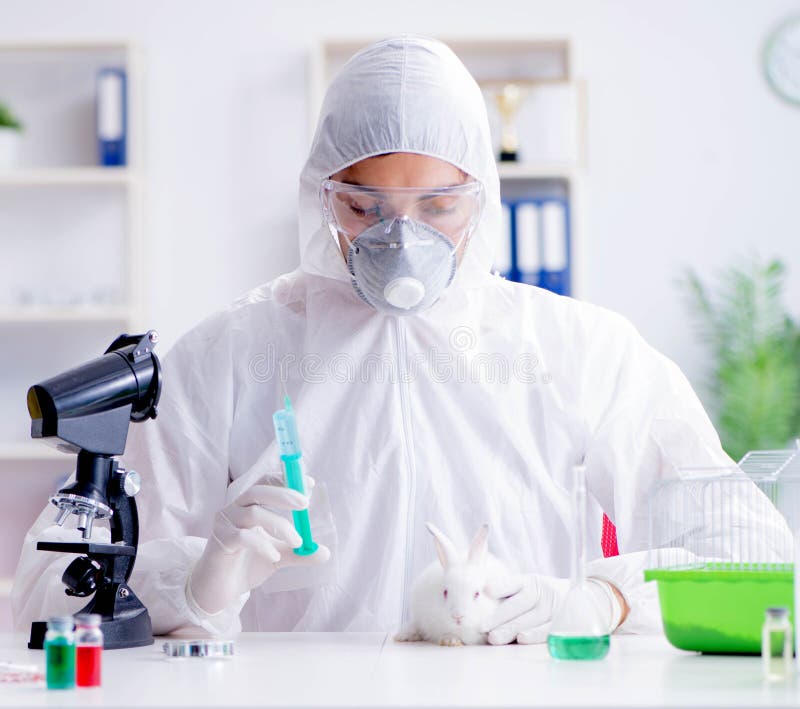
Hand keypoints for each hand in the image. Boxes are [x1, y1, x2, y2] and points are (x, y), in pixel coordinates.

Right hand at [187, 471, 329, 616]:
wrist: (220, 591)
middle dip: (283, 494)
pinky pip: (242, 537)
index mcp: (248, 505)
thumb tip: (325, 552)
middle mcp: (234, 509)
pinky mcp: (219, 542)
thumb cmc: (247, 565)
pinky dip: (262, 545)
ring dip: (280, 525)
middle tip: (305, 504)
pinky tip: (274, 556)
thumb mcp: (279, 556)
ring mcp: (224, 524)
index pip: (265, 483)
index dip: (286, 479)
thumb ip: (299, 552)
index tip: (310, 483)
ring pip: (253, 513)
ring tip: (297, 542)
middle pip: (258, 490)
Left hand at [482, 574, 620, 644]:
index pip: (513, 583)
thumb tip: (480, 598)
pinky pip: (548, 629)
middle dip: (501, 616)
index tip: (486, 590)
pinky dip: (535, 634)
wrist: (578, 601)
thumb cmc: (540, 599)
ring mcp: (553, 607)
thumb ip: (505, 594)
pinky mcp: (562, 623)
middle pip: (520, 603)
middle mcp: (542, 592)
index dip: (500, 586)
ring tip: (494, 637)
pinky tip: (521, 639)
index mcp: (529, 582)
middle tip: (483, 626)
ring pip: (532, 618)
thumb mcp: (526, 590)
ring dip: (512, 628)